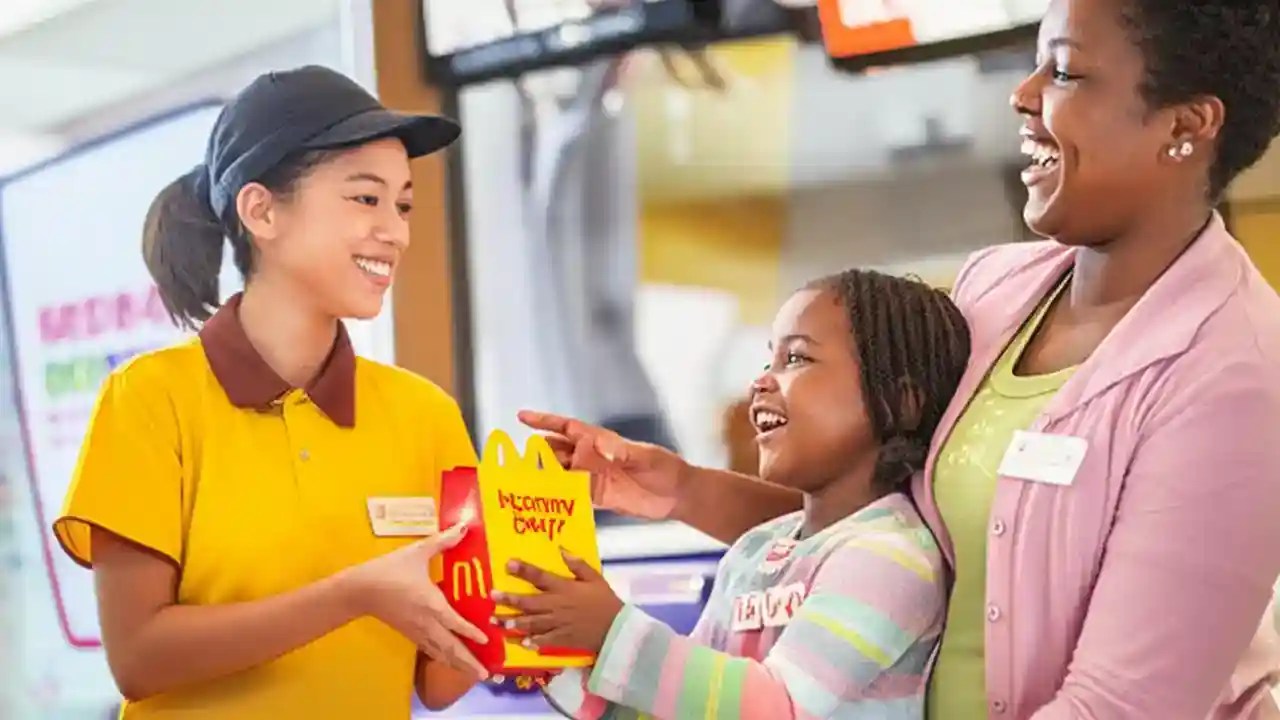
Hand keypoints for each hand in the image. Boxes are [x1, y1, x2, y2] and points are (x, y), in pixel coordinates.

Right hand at [342, 524, 488, 678]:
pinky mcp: (409, 633)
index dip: (471, 632)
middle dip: (468, 662)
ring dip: (457, 664)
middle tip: (485, 675)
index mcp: (431, 603)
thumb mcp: (417, 552)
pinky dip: (443, 657)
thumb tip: (462, 527)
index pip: (455, 622)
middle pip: (450, 647)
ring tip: (474, 674)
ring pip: (440, 652)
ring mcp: (416, 631)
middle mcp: (426, 622)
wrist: (359, 589)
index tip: (487, 640)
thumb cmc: (390, 569)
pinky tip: (450, 661)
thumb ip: (442, 542)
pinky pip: (430, 649)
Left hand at [494, 549, 622, 653]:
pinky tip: (521, 642)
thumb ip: (577, 564)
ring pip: (531, 623)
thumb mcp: (594, 577)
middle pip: (529, 602)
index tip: (508, 564)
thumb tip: (561, 549)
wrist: (617, 628)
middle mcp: (557, 605)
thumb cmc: (605, 600)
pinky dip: (532, 641)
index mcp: (564, 588)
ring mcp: (558, 624)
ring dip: (513, 622)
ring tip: (498, 622)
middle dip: (509, 599)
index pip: (540, 577)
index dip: (524, 570)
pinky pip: (543, 641)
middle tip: (492, 596)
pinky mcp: (561, 639)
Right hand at [518, 410, 686, 519]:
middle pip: (556, 452)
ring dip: (543, 477)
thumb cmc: (665, 468)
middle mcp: (592, 457)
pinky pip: (571, 497)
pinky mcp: (598, 498)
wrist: (677, 494)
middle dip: (536, 453)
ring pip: (560, 475)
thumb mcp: (645, 456)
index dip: (545, 422)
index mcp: (600, 441)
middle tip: (513, 461)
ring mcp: (593, 478)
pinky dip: (557, 499)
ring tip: (520, 484)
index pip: (567, 428)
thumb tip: (602, 450)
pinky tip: (543, 505)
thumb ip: (622, 452)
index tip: (522, 417)